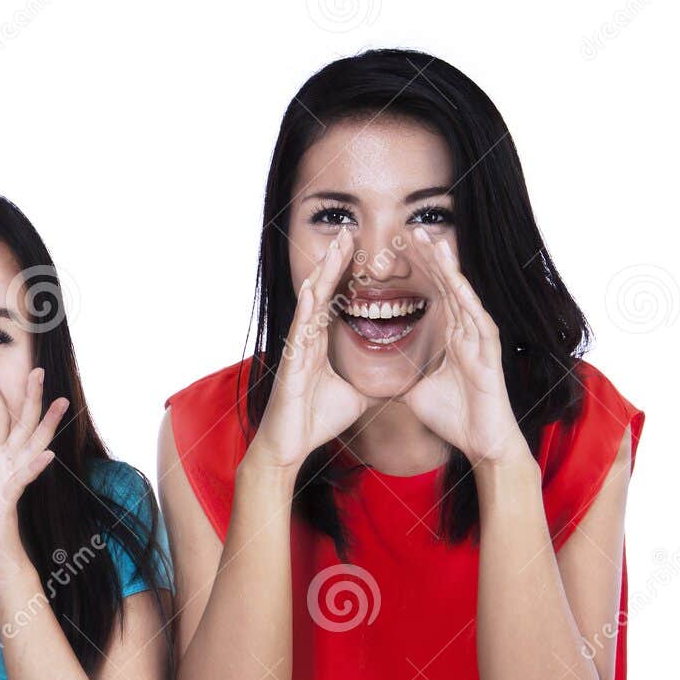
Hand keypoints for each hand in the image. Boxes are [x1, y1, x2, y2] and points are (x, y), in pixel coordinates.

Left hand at [0, 367, 66, 582]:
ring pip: (29, 447)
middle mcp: (8, 466)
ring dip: (44, 425)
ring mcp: (11, 481)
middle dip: (31, 398)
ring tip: (59, 403)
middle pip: (23, 425)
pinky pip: (22, 481)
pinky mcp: (8, 501)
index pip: (1, 420)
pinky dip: (34, 468)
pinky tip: (47, 455)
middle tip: (39, 371)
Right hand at [250, 228, 373, 470]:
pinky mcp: (291, 363)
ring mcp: (297, 349)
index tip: (357, 250)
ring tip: (334, 247)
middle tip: (347, 233)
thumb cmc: (315, 421)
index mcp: (319, 345)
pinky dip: (308, 307)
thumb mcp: (355, 397)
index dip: (345, 275)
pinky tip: (314, 287)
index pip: (335, 301)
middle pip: (323, 293)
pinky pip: (301, 329)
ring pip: (312, 303)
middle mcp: (306, 340)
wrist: (289, 446)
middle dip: (335, 263)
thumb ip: (367, 382)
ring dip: (323, 274)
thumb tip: (390, 381)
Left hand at [400, 228, 526, 466]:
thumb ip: (402, 375)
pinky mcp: (489, 352)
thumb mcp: (415, 390)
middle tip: (410, 231)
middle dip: (429, 258)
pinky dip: (466, 298)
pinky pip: (476, 319)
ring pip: (462, 294)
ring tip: (432, 241)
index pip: (432, 294)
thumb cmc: (454, 416)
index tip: (397, 250)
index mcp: (451, 335)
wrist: (480, 441)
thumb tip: (380, 375)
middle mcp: (466, 330)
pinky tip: (456, 280)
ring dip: (447, 268)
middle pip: (446, 285)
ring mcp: (479, 339)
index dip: (417, 271)